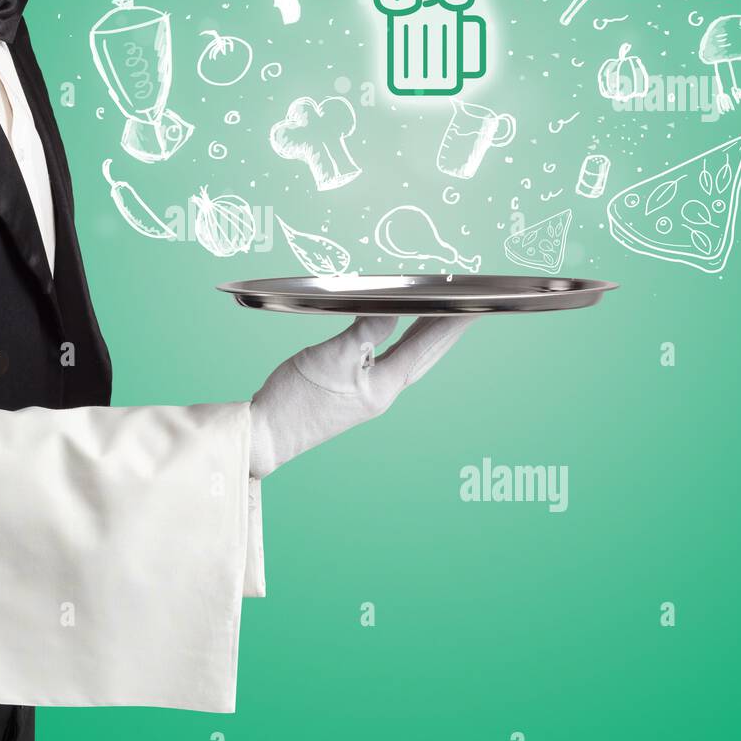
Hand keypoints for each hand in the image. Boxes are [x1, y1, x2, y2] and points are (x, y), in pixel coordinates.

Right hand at [248, 314, 475, 478]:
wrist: (266, 435)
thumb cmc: (296, 399)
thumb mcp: (332, 357)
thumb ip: (365, 331)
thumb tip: (393, 311)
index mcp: (385, 385)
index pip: (426, 346)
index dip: (452, 322)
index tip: (474, 306)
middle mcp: (382, 392)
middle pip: (423, 355)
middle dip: (445, 329)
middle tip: (465, 306)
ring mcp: (368, 396)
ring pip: (406, 360)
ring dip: (423, 336)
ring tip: (436, 316)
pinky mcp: (351, 394)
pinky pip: (386, 362)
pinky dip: (397, 344)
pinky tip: (390, 338)